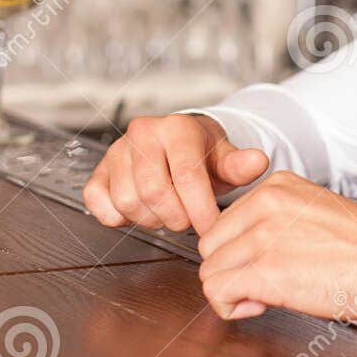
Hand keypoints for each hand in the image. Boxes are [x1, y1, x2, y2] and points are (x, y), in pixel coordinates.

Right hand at [83, 113, 268, 232]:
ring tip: (169, 213)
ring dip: (152, 219)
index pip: (186, 175)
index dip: (200, 209)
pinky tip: (142, 211)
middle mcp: (142, 134)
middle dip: (176, 217)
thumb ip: (241, 165)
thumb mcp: (226, 158)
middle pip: (154, 192)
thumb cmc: (202, 155)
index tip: (211, 228)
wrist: (178, 145)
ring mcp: (116, 152)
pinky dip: (118, 216)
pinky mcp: (98, 171)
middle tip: (189, 221)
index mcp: (176, 128)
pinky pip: (98, 202)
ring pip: (128, 201)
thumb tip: (258, 161)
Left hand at [196, 171, 356, 322]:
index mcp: (277, 186)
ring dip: (232, 290)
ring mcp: (264, 236)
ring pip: (210, 271)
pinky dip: (232, 307)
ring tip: (266, 295)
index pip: (225, 221)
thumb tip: (248, 251)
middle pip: (211, 246)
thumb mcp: (314, 213)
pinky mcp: (266, 270)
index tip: (263, 264)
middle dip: (230, 270)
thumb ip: (277, 222)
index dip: (239, 251)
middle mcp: (266, 204)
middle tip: (263, 284)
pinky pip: (218, 292)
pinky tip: (261, 305)